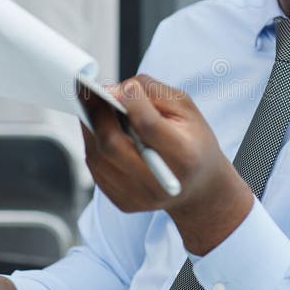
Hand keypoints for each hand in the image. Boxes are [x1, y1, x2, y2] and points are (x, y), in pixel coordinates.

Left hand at [81, 75, 253, 253]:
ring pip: (97, 156)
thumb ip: (152, 92)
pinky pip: (95, 169)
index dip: (131, 101)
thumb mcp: (186, 109)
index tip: (125, 86)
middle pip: (112, 144)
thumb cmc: (192, 141)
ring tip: (94, 107)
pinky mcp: (123, 202)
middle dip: (97, 113)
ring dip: (90, 127)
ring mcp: (139, 197)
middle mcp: (160, 183)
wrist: (199, 187)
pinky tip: (100, 130)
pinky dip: (93, 144)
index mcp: (184, 157)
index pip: (148, 126)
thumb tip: (112, 90)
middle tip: (91, 92)